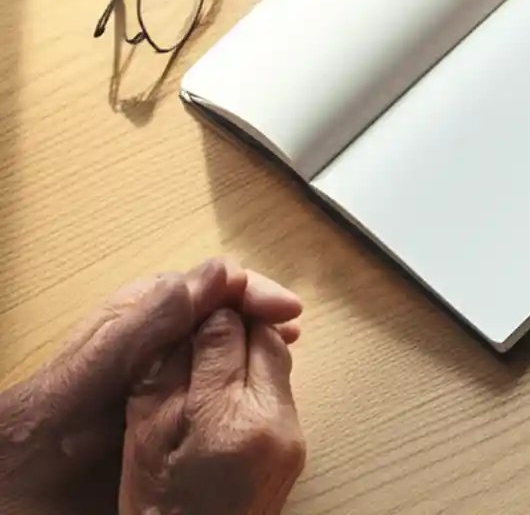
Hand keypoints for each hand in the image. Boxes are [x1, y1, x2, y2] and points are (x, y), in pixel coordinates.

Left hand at [0, 259, 301, 510]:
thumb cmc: (63, 407)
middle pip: (225, 301)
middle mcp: (162, 323)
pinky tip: (257, 376)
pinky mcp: (171, 384)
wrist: (33, 459)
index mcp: (149, 304)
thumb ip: (160, 315)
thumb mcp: (113, 356)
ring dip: (257, 334)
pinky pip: (215, 363)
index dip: (255, 290)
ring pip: (225, 330)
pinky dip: (242, 364)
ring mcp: (168, 354)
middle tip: (294, 328)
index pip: (215, 280)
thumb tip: (222, 272)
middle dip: (263, 310)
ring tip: (287, 346)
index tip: (287, 310)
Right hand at [119, 308, 305, 514]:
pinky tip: (230, 390)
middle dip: (240, 325)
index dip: (212, 312)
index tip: (195, 305)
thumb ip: (168, 372)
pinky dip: (258, 381)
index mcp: (226, 418)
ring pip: (279, 363)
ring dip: (251, 351)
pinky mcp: (298, 447)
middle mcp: (274, 423)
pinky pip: (282, 392)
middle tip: (209, 323)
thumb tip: (194, 315)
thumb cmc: (159, 504)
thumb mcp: (146, 435)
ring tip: (215, 357)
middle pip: (267, 341)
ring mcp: (293, 436)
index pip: (230, 332)